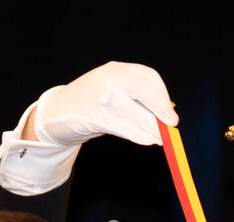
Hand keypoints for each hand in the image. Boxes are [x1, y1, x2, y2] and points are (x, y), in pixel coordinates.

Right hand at [26, 61, 177, 148]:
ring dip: (153, 130)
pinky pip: (126, 130)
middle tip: (172, 124)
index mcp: (118, 69)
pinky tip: (148, 140)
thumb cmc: (95, 99)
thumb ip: (139, 95)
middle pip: (145, 92)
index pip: (149, 77)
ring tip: (161, 138)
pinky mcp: (97, 118)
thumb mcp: (116, 87)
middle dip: (162, 110)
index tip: (170, 111)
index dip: (163, 96)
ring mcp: (102, 97)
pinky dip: (141, 137)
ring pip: (137, 115)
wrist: (61, 109)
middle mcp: (110, 78)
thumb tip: (167, 113)